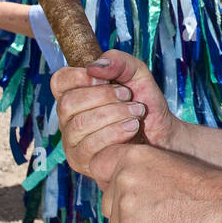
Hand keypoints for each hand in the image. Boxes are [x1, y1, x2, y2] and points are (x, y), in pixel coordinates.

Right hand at [51, 49, 177, 183]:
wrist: (162, 134)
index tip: (106, 78)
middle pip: (67, 103)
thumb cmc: (144, 103)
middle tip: (128, 96)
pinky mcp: (81, 161)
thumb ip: (118, 61)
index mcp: (75, 94)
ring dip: (113, 114)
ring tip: (136, 112)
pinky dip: (115, 132)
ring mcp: (72, 141)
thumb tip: (94, 67)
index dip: (80, 77)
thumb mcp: (136, 73)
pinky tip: (133, 127)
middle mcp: (68, 118)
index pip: (60, 81)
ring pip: (78, 125)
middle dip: (103, 96)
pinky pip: (89, 145)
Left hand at [100, 144, 221, 222]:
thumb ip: (136, 169)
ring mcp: (125, 213)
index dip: (108, 175)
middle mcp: (123, 182)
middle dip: (124, 205)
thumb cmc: (202, 185)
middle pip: (108, 199)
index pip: (98, 164)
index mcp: (132, 157)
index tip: (119, 184)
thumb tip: (117, 185)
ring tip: (164, 222)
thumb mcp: (167, 160)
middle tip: (154, 208)